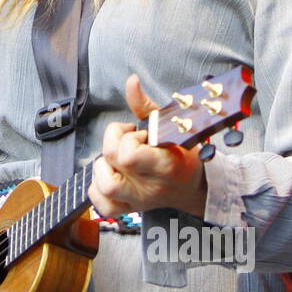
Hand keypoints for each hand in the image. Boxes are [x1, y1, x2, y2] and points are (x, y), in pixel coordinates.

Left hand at [87, 73, 206, 218]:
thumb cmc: (183, 154)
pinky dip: (97, 189)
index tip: (140, 135)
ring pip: (105, 187)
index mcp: (165, 164)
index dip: (127, 138)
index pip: (129, 155)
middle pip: (113, 163)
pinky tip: (110, 175)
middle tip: (128, 142)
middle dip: (114, 144)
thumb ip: (145, 105)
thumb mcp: (169, 126)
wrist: (193, 187)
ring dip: (103, 167)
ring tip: (116, 160)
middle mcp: (151, 185)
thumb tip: (131, 81)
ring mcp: (139, 200)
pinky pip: (103, 206)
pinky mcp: (130, 210)